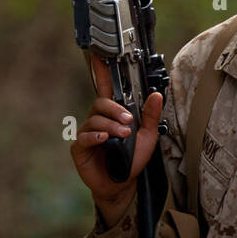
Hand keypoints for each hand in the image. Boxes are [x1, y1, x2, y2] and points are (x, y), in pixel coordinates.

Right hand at [69, 53, 163, 226]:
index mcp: (113, 113)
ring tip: (123, 136)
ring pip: (95, 118)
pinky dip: (96, 136)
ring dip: (111, 125)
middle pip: (101, 102)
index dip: (100, 69)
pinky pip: (85, 136)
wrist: (123, 184)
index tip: (97, 53)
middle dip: (115, 110)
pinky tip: (105, 140)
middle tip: (128, 122)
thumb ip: (151, 116)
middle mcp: (99, 119)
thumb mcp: (148, 137)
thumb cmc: (133, 159)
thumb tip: (156, 95)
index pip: (105, 86)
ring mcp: (87, 132)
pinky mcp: (80, 147)